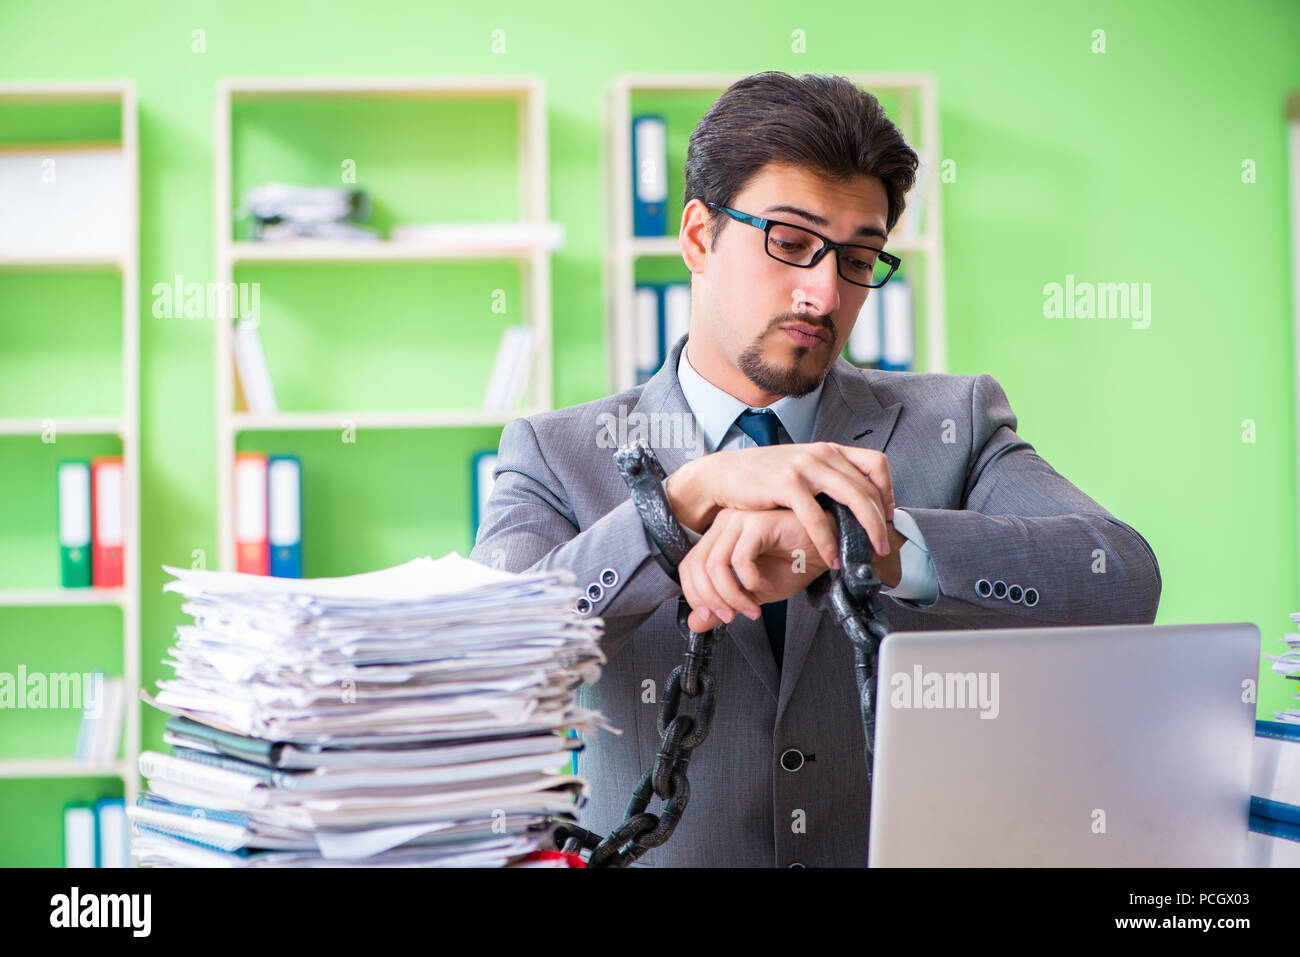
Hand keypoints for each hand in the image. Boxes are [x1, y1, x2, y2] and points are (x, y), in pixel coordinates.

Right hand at [665, 442, 895, 570]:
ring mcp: (805, 467)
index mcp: (829, 450)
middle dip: (882, 520)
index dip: (888, 490)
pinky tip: (831, 557)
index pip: (876, 464)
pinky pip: (816, 517)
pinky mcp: (787, 484)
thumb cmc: (763, 477)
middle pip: (869, 486)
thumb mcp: (802, 470)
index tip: (887, 515)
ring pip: (853, 498)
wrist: (724, 474)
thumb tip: (854, 504)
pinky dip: (828, 540)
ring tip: (868, 552)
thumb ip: (827, 480)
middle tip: (884, 545)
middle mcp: (822, 454)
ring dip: (866, 529)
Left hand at [680, 507, 909, 632]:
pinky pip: (741, 559)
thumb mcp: (753, 593)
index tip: (712, 616)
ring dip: (731, 595)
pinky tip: (767, 589)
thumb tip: (694, 624)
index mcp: (719, 536)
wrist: (830, 551)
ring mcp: (741, 520)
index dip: (695, 596)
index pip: (689, 566)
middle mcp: (725, 524)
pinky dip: (751, 583)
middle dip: (711, 600)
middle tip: (731, 617)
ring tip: (752, 608)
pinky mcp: (759, 523)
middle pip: (696, 566)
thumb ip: (724, 605)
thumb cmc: (796, 564)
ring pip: (715, 564)